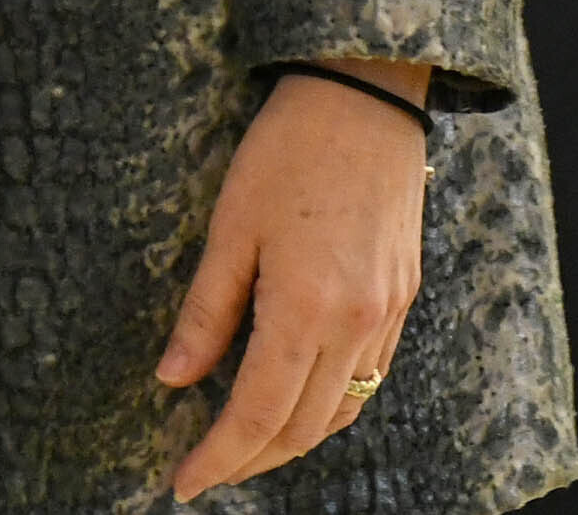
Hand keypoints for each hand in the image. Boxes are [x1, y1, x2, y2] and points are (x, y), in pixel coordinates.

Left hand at [159, 62, 431, 499]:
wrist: (366, 101)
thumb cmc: (285, 154)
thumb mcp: (229, 228)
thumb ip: (207, 311)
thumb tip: (174, 379)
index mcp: (307, 309)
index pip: (258, 414)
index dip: (219, 457)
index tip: (181, 483)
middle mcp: (356, 326)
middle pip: (303, 428)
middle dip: (251, 460)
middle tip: (203, 470)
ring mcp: (387, 317)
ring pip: (340, 412)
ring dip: (291, 440)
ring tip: (241, 445)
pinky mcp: (402, 301)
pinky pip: (367, 380)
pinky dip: (328, 405)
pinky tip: (293, 398)